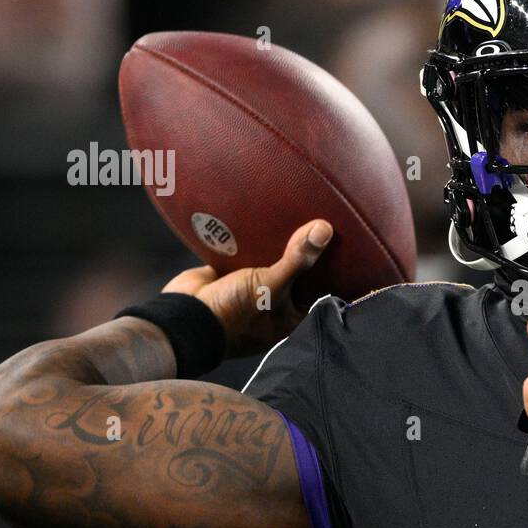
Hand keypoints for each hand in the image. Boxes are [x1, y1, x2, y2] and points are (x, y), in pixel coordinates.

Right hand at [161, 219, 331, 357]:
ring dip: (280, 241)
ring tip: (298, 211)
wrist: (182, 316)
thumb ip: (297, 259)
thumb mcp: (270, 285)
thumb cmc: (232, 312)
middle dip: (306, 249)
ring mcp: (253, 286)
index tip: (345, 240)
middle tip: (324, 217)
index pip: (321, 287)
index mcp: (292, 315)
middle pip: (299, 270)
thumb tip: (325, 230)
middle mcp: (276, 301)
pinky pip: (249, 252)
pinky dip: (254, 238)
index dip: (333, 266)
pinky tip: (265, 216)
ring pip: (273, 259)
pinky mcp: (232, 272)